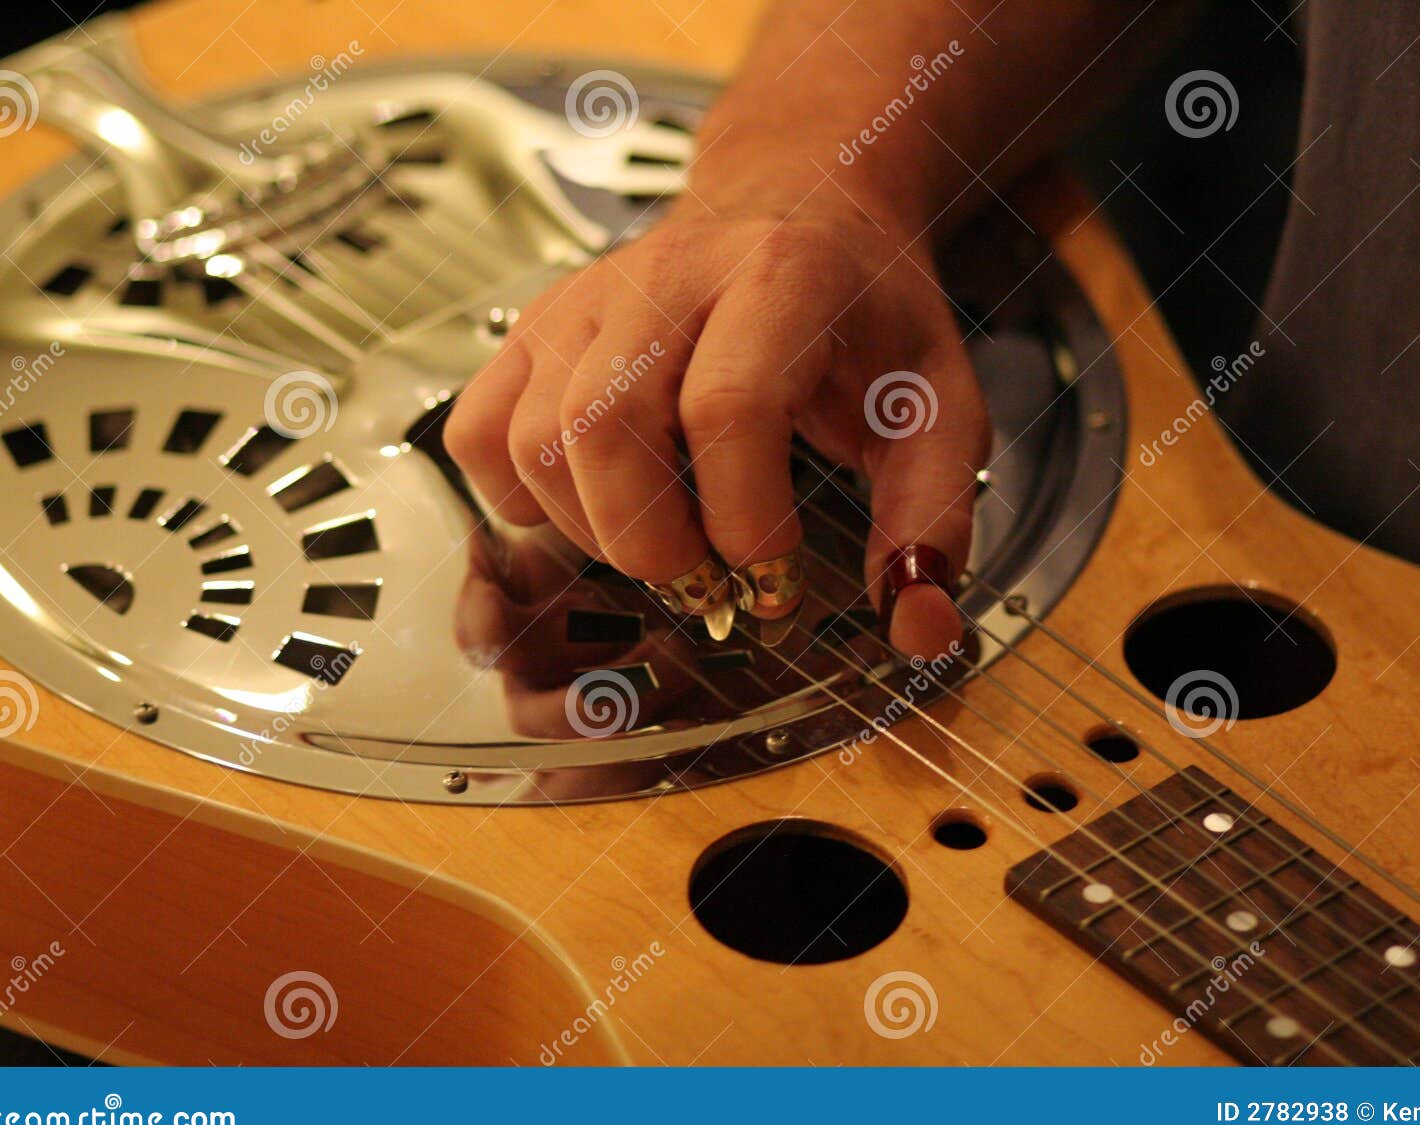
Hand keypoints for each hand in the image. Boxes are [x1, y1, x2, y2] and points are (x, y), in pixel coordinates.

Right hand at [443, 195, 989, 658]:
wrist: (801, 204)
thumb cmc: (864, 310)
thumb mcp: (938, 407)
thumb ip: (932, 520)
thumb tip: (917, 626)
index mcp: (781, 279)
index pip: (728, 407)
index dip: (743, 518)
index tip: (773, 570)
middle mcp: (668, 277)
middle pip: (604, 427)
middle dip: (651, 542)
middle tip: (708, 578)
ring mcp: (585, 300)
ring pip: (533, 440)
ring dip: (593, 530)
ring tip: (665, 538)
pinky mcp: (535, 328)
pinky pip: (481, 432)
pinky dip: (521, 497)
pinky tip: (595, 503)